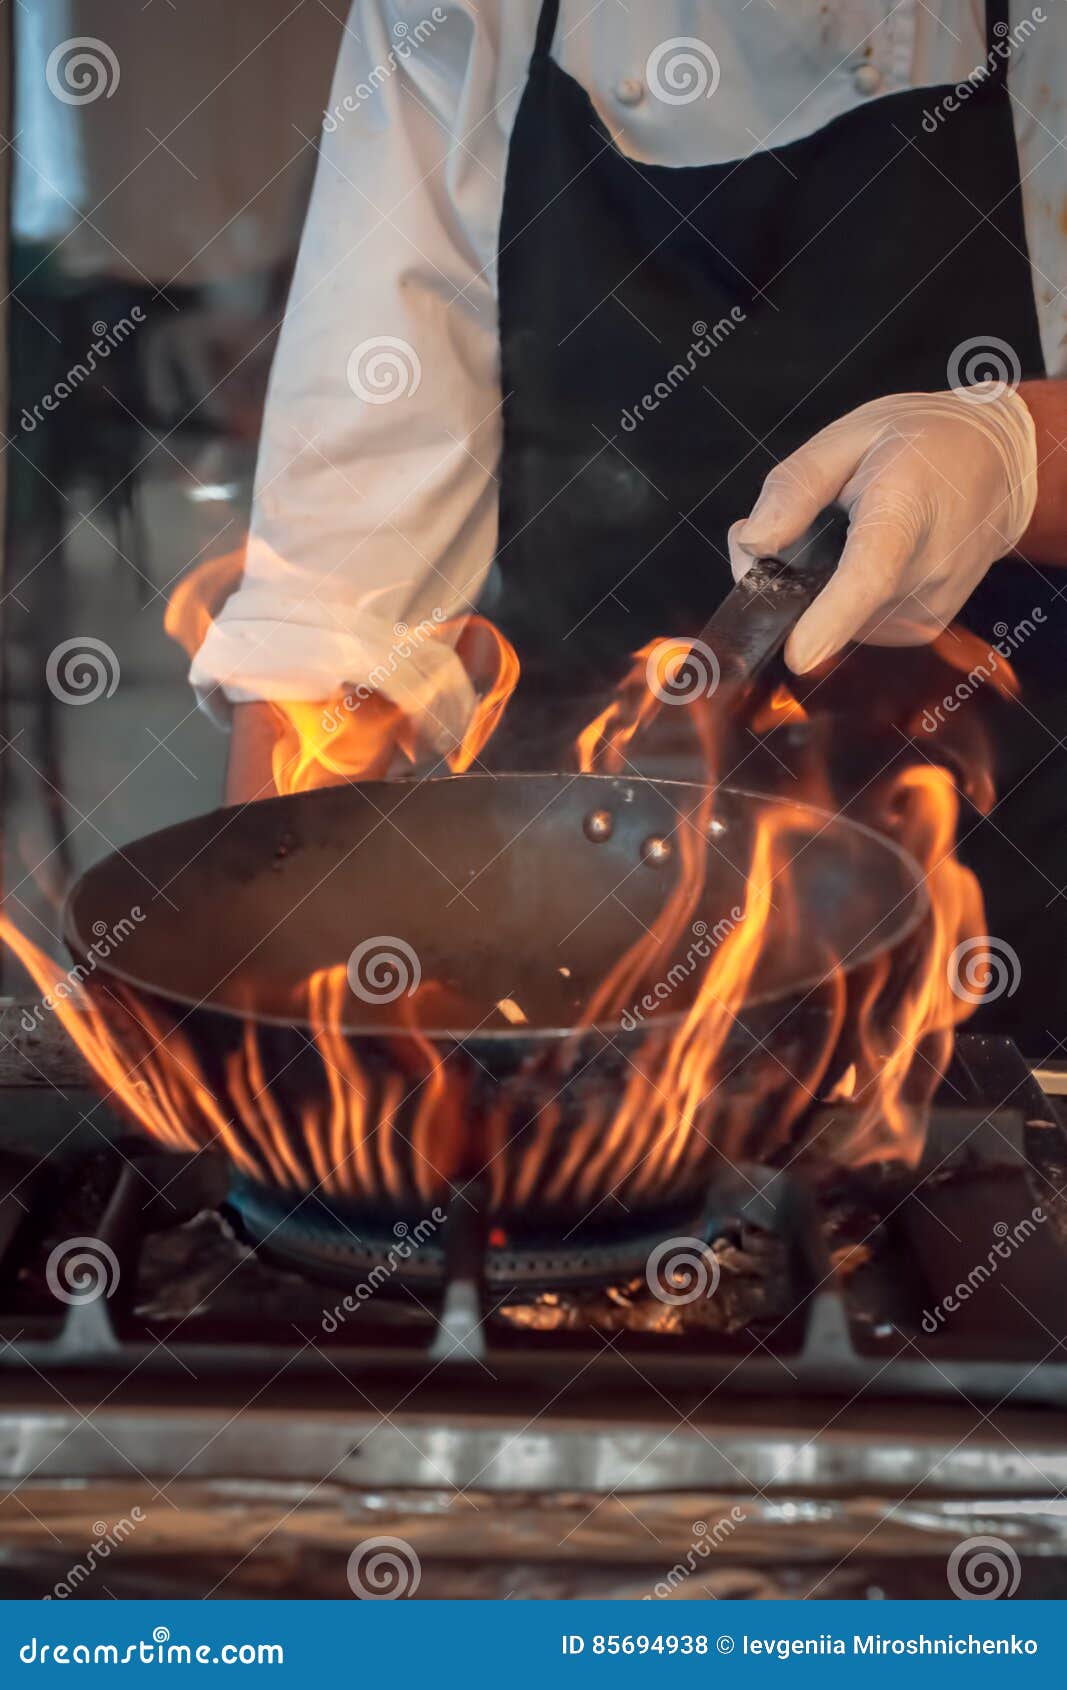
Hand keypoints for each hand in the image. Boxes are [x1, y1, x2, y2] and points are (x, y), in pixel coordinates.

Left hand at [728, 386, 1037, 674]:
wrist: (998, 466)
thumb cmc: (921, 444)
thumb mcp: (851, 435)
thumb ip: (796, 486)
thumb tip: (751, 542)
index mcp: (905, 512)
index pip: (870, 575)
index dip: (831, 618)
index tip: (798, 656)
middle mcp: (925, 572)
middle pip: (828, 603)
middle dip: (784, 575)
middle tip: (790, 521)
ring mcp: (926, 609)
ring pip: (834, 618)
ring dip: (814, 586)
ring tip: (845, 531)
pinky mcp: (921, 629)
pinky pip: (854, 624)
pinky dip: (839, 599)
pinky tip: (862, 557)